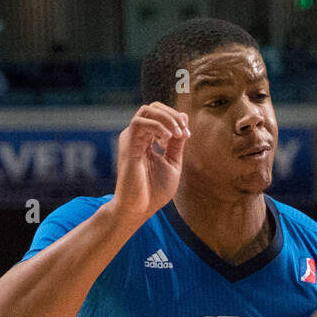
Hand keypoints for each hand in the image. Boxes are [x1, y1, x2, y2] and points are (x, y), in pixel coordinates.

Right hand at [113, 104, 188, 224]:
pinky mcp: (128, 144)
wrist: (140, 208)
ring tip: (178, 133)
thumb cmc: (155, 191)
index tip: (188, 134)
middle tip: (184, 129)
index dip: (176, 119)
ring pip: (146, 111)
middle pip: (153, 108)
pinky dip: (158, 126)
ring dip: (166, 118)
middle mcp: (137, 136)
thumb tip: (184, 120)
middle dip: (172, 114)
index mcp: (147, 140)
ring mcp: (131, 138)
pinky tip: (168, 138)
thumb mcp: (172, 163)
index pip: (159, 116)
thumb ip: (177, 143)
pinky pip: (140, 123)